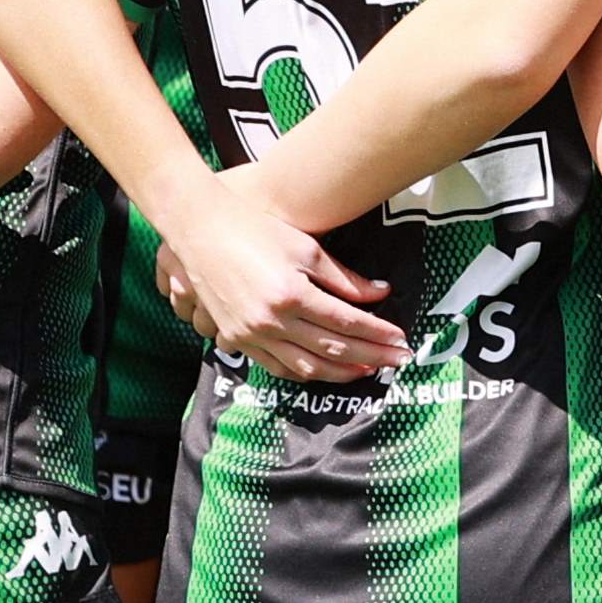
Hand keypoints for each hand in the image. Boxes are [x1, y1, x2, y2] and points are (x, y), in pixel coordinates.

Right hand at [150, 160, 403, 382]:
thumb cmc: (254, 229)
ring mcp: (251, 334)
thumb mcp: (305, 248)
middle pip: (332, 350)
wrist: (199, 230)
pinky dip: (305, 374)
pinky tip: (325, 371)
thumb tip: (381, 293)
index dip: (378, 335)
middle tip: (398, 361)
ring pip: (306, 367)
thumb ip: (344, 277)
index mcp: (292, 295)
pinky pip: (277, 367)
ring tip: (368, 370)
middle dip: (371, 358)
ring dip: (341, 373)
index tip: (402, 341)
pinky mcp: (236, 339)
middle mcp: (272, 321)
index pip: (348, 324)